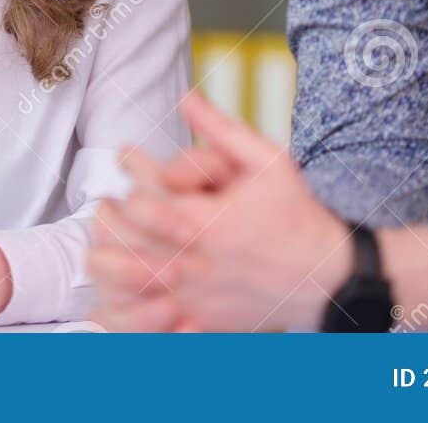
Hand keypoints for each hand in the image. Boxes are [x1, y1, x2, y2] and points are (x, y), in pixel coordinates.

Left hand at [87, 93, 352, 331]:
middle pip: (130, 254)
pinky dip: (126, 323)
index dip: (128, 186)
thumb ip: (221, 129)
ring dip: (107, 273)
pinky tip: (105, 309)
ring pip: (135, 295)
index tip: (125, 160)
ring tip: (97, 251)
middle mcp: (199, 265)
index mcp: (209, 225)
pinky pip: (155, 332)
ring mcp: (200, 299)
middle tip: (104, 207)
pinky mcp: (205, 324)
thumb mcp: (269, 160)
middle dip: (107, 230)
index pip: (147, 208)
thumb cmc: (297, 213)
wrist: (330, 275)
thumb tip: (186, 96)